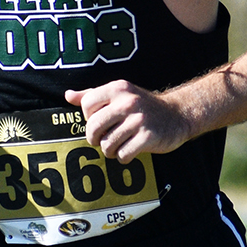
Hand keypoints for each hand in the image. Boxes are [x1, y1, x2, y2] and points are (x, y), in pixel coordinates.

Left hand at [64, 81, 195, 161]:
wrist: (178, 114)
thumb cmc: (143, 106)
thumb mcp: (120, 94)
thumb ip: (93, 95)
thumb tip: (68, 95)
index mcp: (118, 88)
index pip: (86, 105)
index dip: (89, 118)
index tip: (101, 121)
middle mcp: (128, 102)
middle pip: (93, 128)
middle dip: (95, 139)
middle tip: (104, 139)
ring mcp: (139, 120)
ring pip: (107, 145)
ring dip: (111, 150)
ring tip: (119, 145)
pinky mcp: (148, 137)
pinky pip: (123, 155)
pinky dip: (124, 157)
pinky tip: (130, 150)